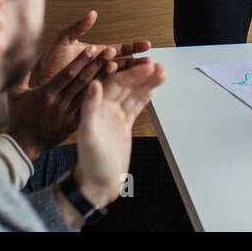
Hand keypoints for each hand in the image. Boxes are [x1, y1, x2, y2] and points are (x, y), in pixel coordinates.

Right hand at [5, 45, 113, 160]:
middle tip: (110, 52)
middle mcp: (59, 103)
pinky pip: (89, 108)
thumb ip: (21, 74)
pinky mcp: (74, 124)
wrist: (24, 145)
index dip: (80, 61)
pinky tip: (112, 88)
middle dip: (96, 65)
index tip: (92, 48)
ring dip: (102, 79)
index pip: (66, 74)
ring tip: (115, 65)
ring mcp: (68, 114)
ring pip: (88, 93)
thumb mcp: (15, 94)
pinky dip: (100, 98)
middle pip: (81, 81)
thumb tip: (23, 54)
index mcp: (46, 93)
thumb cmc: (19, 116)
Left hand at [21, 10, 150, 89]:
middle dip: (137, 63)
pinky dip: (113, 88)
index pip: (121, 50)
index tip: (147, 45)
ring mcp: (96, 82)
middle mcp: (99, 69)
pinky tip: (119, 85)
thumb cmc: (50, 61)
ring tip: (136, 71)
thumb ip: (77, 28)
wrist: (37, 82)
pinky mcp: (89, 94)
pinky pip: (104, 91)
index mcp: (98, 55)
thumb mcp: (64, 41)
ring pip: (116, 78)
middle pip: (124, 65)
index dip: (134, 48)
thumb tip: (93, 13)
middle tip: (149, 63)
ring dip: (127, 74)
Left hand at [73, 61, 166, 208]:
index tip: (146, 66)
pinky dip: (145, 96)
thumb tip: (94, 84)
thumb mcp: (89, 135)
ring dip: (147, 83)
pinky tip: (154, 88)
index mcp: (96, 107)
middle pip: (126, 85)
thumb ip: (90, 108)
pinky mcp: (124, 125)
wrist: (98, 184)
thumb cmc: (91, 162)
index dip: (131, 74)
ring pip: (133, 94)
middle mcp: (105, 108)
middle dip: (142, 75)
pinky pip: (135, 106)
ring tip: (162, 72)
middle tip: (159, 66)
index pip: (116, 83)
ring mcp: (115, 116)